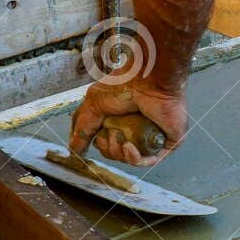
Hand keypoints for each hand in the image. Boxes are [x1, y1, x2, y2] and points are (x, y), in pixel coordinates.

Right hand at [68, 79, 186, 166]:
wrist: (149, 79)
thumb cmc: (124, 85)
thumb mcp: (94, 106)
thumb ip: (82, 128)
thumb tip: (73, 150)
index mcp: (120, 119)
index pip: (104, 141)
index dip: (95, 145)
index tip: (83, 146)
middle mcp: (136, 128)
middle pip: (115, 153)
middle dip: (106, 148)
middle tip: (107, 133)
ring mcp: (151, 136)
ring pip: (129, 159)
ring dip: (117, 152)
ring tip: (118, 136)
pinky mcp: (166, 142)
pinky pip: (149, 160)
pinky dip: (134, 158)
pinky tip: (129, 147)